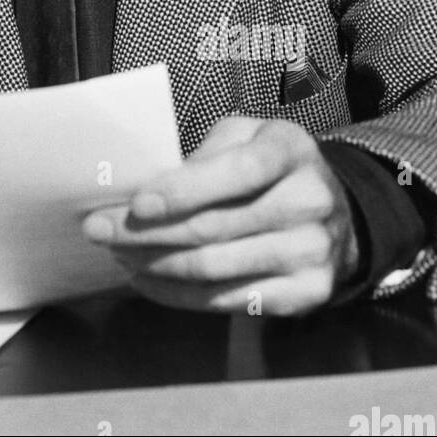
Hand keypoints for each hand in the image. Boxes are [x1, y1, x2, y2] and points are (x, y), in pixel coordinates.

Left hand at [81, 115, 360, 314]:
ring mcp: (310, 253)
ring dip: (154, 264)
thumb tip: (139, 186)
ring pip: (213, 268)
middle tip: (99, 229)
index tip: (136, 205)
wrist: (337, 211)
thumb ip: (203, 155)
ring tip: (117, 253)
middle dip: (146, 232)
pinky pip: (226, 301)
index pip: (234, 172)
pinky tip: (147, 279)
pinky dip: (177, 293)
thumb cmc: (271, 166)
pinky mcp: (304, 294)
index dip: (182, 191)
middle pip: (213, 227)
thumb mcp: (244, 136)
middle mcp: (308, 201)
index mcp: (290, 150)